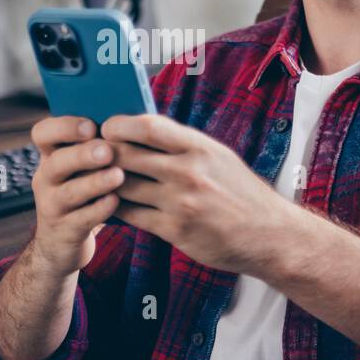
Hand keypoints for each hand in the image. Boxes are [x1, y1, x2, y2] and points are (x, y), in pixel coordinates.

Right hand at [28, 115, 124, 274]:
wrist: (61, 243)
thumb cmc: (83, 193)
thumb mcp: (81, 168)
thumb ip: (97, 146)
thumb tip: (131, 124)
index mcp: (51, 156)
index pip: (43, 133)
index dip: (63, 127)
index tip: (91, 126)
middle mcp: (47, 178)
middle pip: (56, 162)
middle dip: (82, 154)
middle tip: (107, 151)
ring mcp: (52, 206)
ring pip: (69, 192)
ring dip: (94, 182)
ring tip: (118, 175)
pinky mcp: (65, 231)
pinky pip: (81, 219)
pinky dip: (100, 209)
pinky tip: (116, 200)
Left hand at [100, 113, 296, 276]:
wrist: (268, 235)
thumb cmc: (240, 193)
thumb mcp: (217, 157)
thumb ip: (182, 145)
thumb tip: (140, 129)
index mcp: (200, 147)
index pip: (149, 126)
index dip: (120, 125)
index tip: (107, 127)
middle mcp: (189, 172)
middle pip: (128, 155)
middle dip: (104, 154)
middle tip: (91, 156)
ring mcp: (182, 202)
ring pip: (124, 187)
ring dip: (106, 184)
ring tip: (95, 181)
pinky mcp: (176, 230)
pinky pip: (132, 216)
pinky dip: (116, 210)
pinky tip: (110, 206)